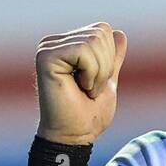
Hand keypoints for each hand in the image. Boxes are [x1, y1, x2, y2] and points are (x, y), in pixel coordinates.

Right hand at [34, 22, 126, 144]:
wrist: (75, 135)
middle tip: (90, 88)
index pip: (103, 29)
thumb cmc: (89, 113)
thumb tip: (120, 33)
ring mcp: (47, 48)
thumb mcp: (107, 80)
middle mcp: (54, 42)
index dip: (109, 58)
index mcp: (67, 44)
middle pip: (100, 33)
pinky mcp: (45, 57)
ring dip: (99, 72)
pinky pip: (83, 51)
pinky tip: (79, 87)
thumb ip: (112, 57)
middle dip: (106, 65)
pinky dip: (91, 73)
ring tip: (85, 88)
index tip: (95, 82)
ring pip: (93, 41)